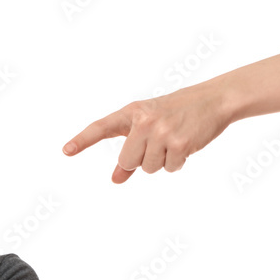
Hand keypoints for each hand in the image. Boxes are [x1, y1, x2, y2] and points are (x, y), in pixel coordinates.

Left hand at [63, 82, 231, 182]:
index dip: (83, 140)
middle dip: (141, 160)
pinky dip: (178, 163)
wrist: (213, 100)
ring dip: (162, 161)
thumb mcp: (148, 126)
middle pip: (128, 161)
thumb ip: (129, 152)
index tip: (66, 151)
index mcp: (132, 113)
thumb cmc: (175, 114)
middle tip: (158, 141)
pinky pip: (169, 168)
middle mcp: (144, 121)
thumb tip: (115, 179)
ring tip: (174, 140)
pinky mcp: (181, 144)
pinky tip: (186, 144)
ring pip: (148, 168)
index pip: (102, 127)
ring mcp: (162, 132)